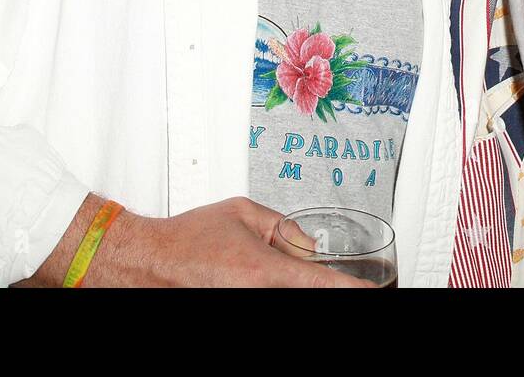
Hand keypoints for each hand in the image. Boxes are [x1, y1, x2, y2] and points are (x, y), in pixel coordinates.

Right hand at [24, 195, 371, 287]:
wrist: (147, 263)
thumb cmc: (189, 238)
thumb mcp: (243, 213)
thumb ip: (283, 228)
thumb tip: (309, 248)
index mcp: (266, 271)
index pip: (324, 283)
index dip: (354, 288)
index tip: (375, 289)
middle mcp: (259, 296)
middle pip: (308, 294)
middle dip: (320, 284)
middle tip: (326, 274)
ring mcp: (246, 307)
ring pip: (287, 295)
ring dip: (291, 283)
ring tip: (254, 262)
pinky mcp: (234, 310)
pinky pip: (267, 299)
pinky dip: (272, 287)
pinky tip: (256, 274)